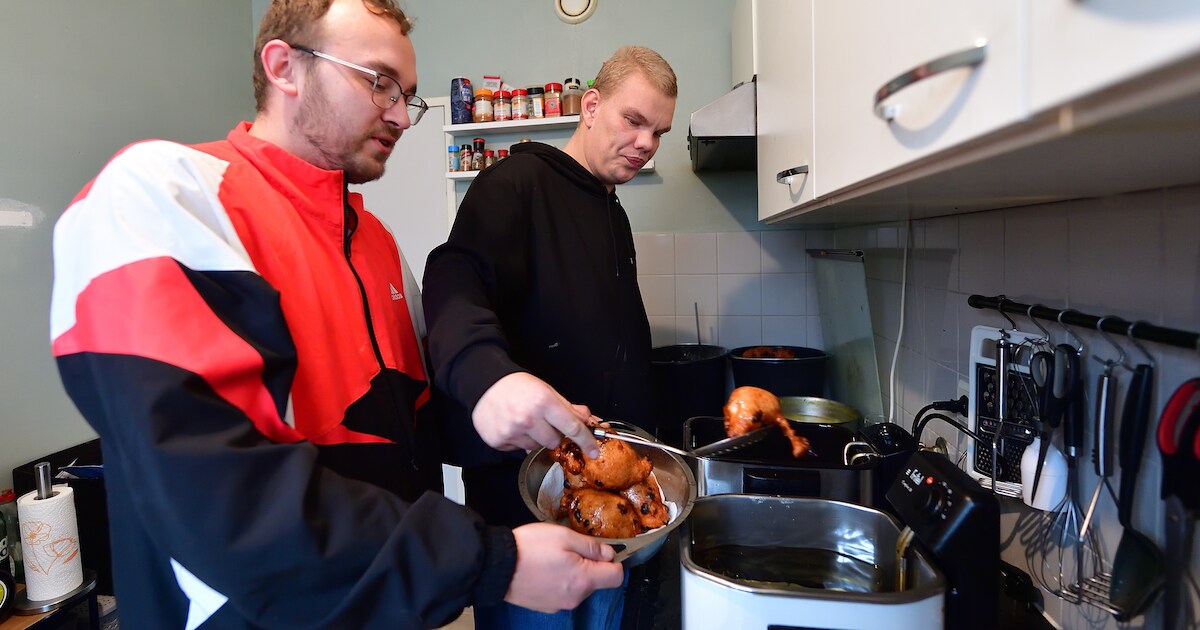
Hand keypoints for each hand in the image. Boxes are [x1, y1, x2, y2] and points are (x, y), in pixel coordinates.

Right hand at [473, 372, 600, 456]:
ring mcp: (512, 431)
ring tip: (524, 422)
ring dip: (534, 438)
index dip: (586, 441)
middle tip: (542, 422)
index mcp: (544, 402)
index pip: (572, 427)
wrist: (484, 383)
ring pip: (536, 447)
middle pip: (555, 441)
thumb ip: (567, 407)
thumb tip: (587, 419)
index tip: (594, 450)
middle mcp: (528, 418)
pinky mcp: (499, 441)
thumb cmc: (516, 386)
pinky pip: (518, 449)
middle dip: (553, 434)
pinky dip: (518, 440)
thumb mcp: (546, 390)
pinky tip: (512, 426)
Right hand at [506, 523, 624, 612]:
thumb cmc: (530, 548)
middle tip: (569, 548)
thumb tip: (609, 554)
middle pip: (597, 582)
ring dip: (573, 573)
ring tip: (552, 558)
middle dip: (589, 565)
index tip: (601, 551)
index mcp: (584, 580)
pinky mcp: (546, 607)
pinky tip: (543, 570)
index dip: (614, 561)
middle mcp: (575, 598)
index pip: (616, 577)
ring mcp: (559, 605)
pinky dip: (558, 582)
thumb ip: (591, 546)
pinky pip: (562, 593)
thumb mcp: (564, 536)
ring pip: (578, 588)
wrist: (496, 567)